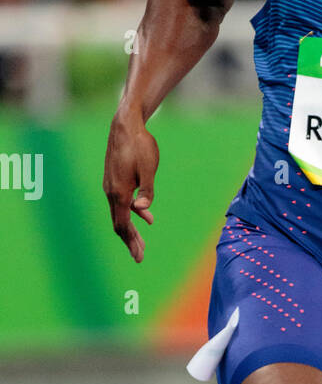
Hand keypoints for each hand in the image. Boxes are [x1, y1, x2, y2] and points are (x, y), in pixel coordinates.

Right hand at [103, 114, 158, 261]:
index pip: (124, 225)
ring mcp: (111, 186)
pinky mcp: (114, 180)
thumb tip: (144, 210)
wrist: (125, 126)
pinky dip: (132, 213)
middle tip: (140, 257)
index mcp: (120, 192)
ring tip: (141, 244)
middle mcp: (111, 192)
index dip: (132, 242)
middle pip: (120, 224)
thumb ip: (147, 190)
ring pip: (120, 214)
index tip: (139, 257)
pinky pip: (121, 203)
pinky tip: (146, 217)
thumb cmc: (140, 146)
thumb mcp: (149, 169)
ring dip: (131, 229)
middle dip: (130, 241)